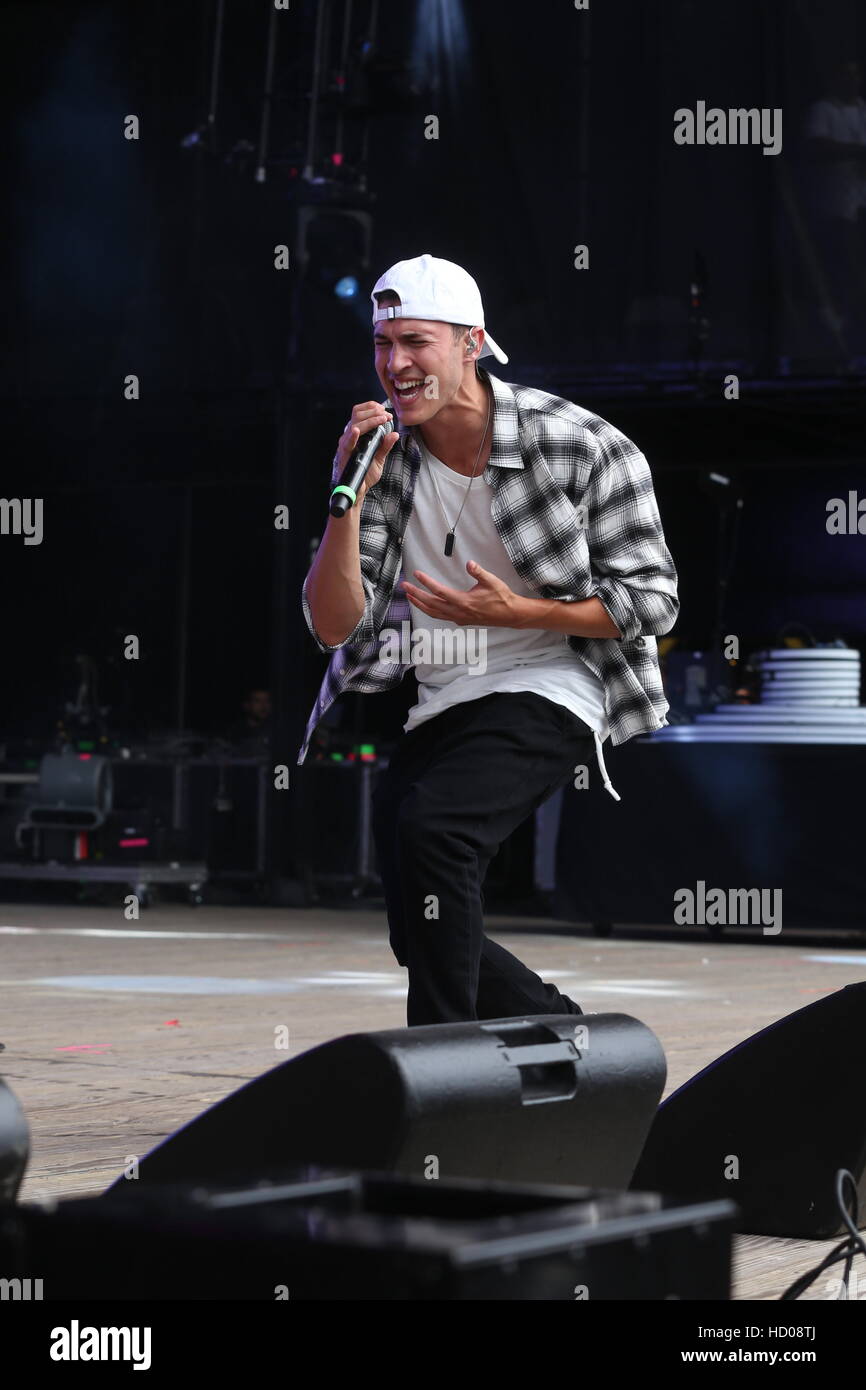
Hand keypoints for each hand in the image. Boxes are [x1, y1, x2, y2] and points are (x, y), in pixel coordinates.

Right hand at [332, 401, 399, 506]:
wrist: (358, 490)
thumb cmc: (366, 473)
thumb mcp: (379, 458)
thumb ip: (385, 446)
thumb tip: (395, 434)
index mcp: (357, 435)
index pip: (360, 413)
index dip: (371, 407)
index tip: (384, 410)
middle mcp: (350, 436)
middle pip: (357, 414)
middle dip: (373, 411)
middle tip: (386, 414)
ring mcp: (346, 444)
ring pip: (355, 424)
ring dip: (369, 420)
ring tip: (382, 419)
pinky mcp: (344, 454)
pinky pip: (347, 443)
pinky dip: (352, 436)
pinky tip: (357, 431)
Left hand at [401, 561, 522, 626]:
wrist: (510, 614)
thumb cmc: (501, 597)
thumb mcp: (492, 581)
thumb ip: (479, 572)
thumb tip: (469, 563)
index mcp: (464, 601)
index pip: (439, 591)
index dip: (426, 582)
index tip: (417, 574)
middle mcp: (458, 612)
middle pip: (431, 604)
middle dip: (416, 595)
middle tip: (404, 586)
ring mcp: (458, 618)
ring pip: (433, 613)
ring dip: (420, 604)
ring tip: (409, 596)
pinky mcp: (461, 621)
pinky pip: (440, 616)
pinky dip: (429, 611)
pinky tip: (426, 605)